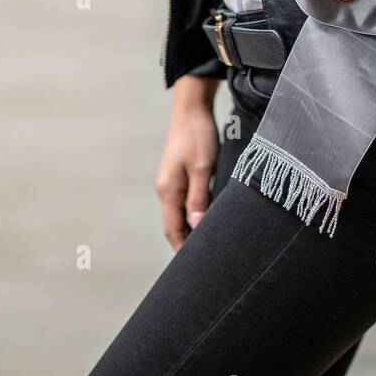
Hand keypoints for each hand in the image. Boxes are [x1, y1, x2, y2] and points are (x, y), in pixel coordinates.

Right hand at [154, 75, 220, 249]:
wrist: (192, 107)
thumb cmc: (197, 135)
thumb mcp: (201, 167)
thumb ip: (198, 198)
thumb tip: (196, 228)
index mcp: (168, 190)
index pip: (172, 230)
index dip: (182, 250)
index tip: (195, 268)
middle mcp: (167, 189)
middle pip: (175, 225)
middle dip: (186, 243)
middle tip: (205, 261)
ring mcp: (173, 181)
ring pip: (181, 213)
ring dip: (192, 228)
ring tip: (209, 244)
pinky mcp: (181, 173)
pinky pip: (186, 201)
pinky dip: (195, 213)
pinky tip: (207, 218)